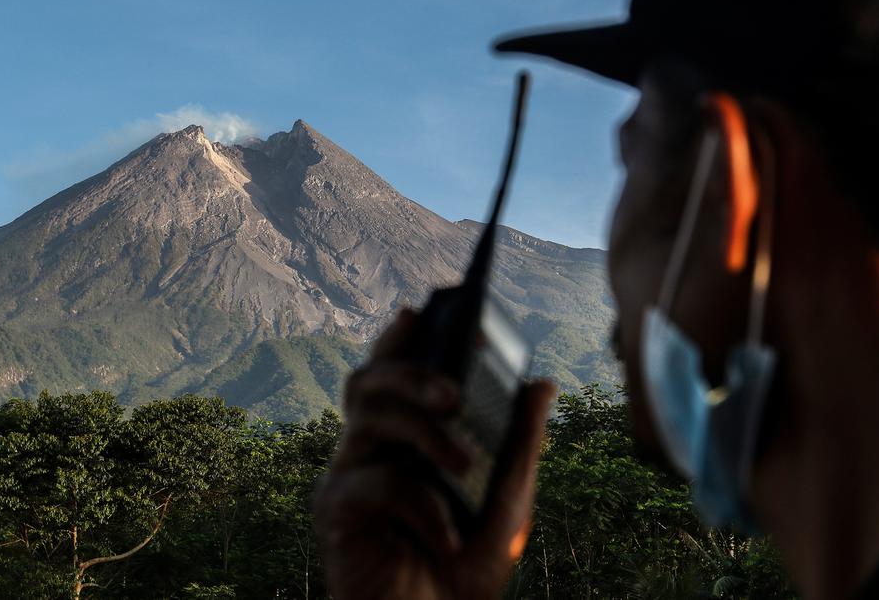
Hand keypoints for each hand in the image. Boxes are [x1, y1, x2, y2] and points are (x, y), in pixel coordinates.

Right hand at [314, 308, 555, 599]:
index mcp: (406, 439)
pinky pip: (375, 481)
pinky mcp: (336, 511)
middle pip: (369, 381)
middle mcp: (371, 449)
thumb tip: (542, 384)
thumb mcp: (508, 499)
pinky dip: (421, 506)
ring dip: (423, 432)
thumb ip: (520, 442)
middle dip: (411, 373)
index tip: (417, 311)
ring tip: (463, 464)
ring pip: (368, 416)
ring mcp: (350, 476)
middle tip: (454, 392)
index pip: (394, 375)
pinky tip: (448, 536)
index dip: (398, 340)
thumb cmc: (467, 568)